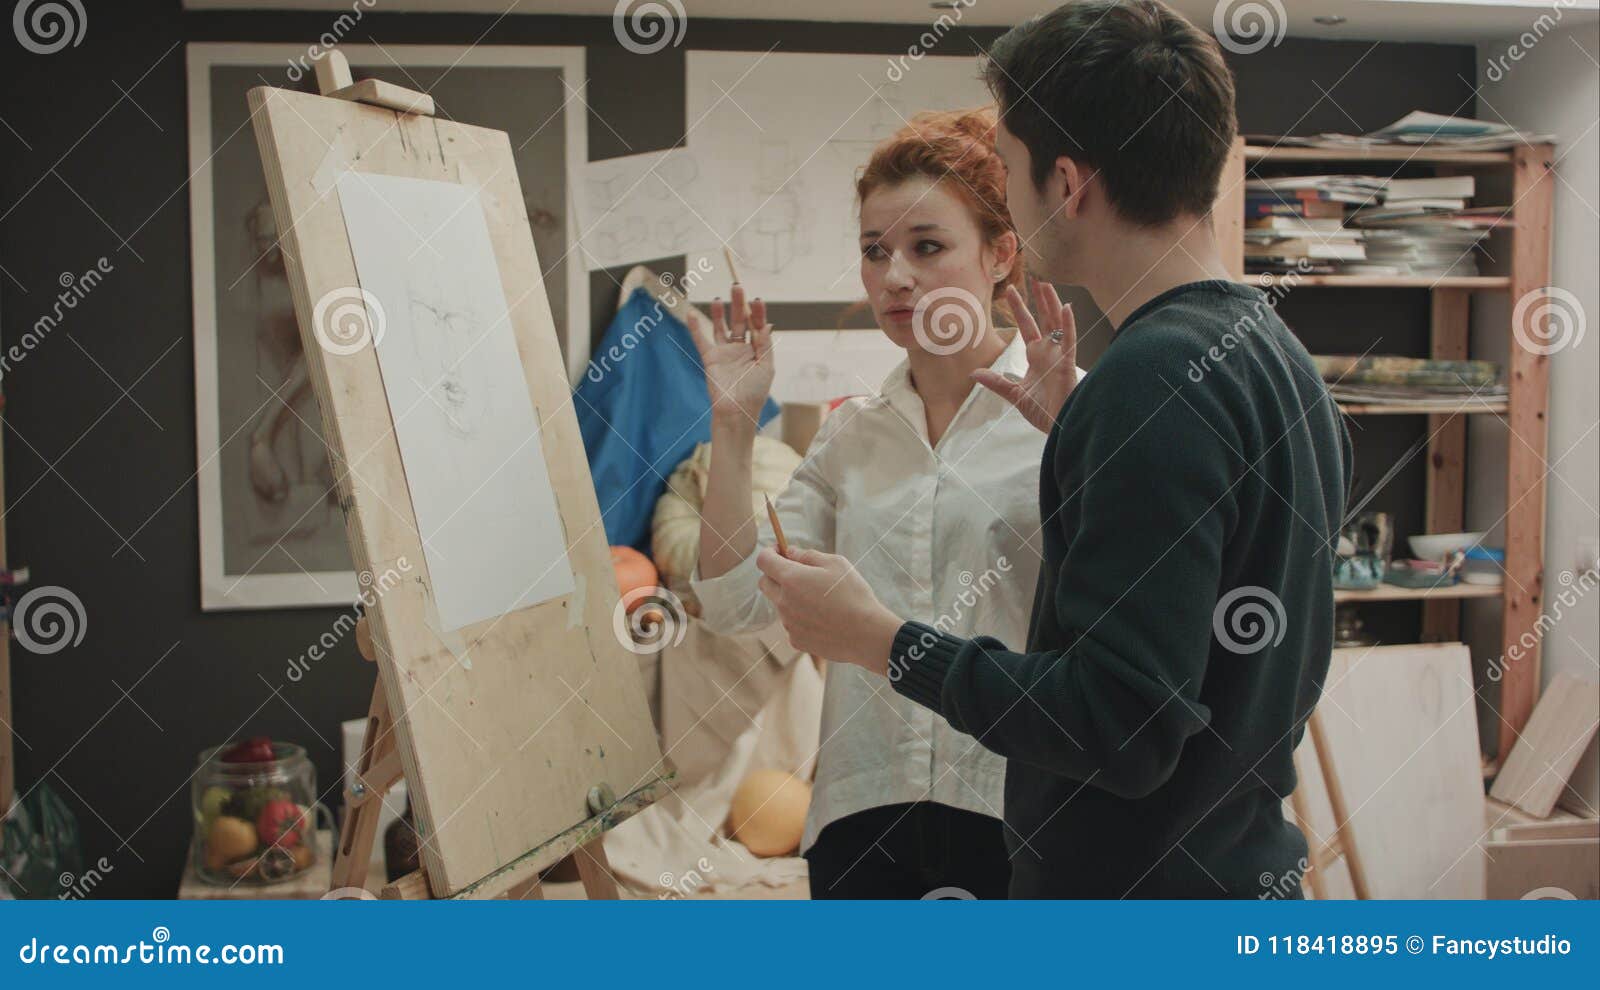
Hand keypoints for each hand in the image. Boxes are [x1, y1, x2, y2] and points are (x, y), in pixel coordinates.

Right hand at [685, 283, 774, 424]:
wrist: (737, 412)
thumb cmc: (754, 393)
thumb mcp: (766, 367)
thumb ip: (764, 345)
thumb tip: (766, 324)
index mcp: (756, 350)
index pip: (756, 325)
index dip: (757, 312)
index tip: (757, 300)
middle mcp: (740, 348)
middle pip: (739, 321)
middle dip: (739, 304)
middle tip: (737, 287)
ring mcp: (724, 352)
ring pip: (721, 327)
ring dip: (719, 313)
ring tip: (718, 298)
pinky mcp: (710, 358)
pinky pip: (701, 340)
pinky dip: (695, 327)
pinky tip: (691, 313)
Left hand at [755, 547, 903, 675]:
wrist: (867, 634)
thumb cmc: (853, 594)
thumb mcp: (835, 563)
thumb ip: (807, 555)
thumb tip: (789, 552)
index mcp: (791, 579)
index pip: (763, 561)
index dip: (769, 552)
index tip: (779, 551)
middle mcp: (783, 602)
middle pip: (764, 583)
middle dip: (774, 574)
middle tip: (796, 572)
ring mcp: (788, 623)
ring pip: (779, 604)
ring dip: (790, 597)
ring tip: (820, 599)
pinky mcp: (796, 640)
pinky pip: (791, 623)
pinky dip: (800, 617)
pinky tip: (823, 618)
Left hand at [972, 279, 1078, 433]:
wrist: (1059, 426)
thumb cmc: (1043, 411)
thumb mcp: (1014, 394)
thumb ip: (996, 382)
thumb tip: (974, 373)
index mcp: (1037, 357)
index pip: (1026, 326)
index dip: (1020, 308)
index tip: (1011, 291)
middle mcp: (1049, 352)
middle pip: (1043, 319)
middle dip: (1037, 299)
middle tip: (1032, 277)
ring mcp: (1060, 356)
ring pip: (1057, 323)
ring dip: (1052, 304)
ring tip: (1046, 284)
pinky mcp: (1068, 364)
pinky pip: (1070, 340)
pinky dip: (1069, 324)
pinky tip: (1066, 307)